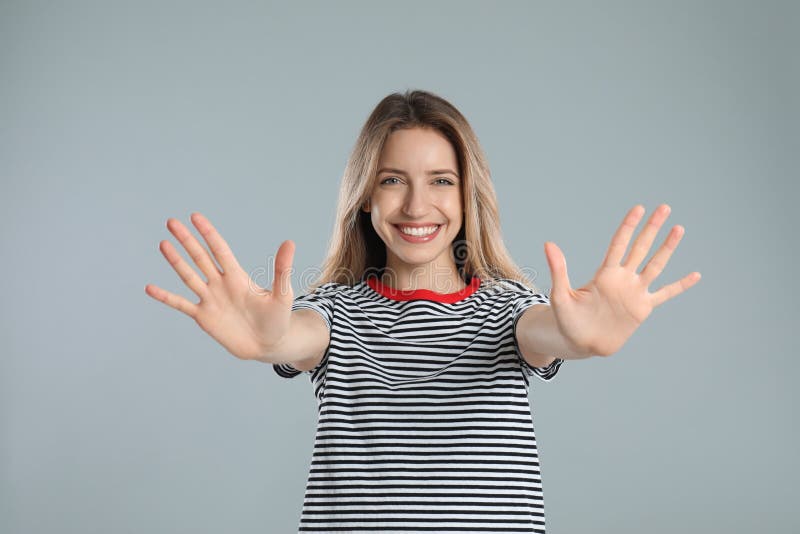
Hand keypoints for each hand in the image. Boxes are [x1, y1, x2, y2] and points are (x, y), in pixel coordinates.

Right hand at [145, 213, 295, 360]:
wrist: (269, 345)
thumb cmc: (278, 319)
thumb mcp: (282, 294)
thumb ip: (281, 270)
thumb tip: (289, 242)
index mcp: (238, 277)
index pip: (220, 249)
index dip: (208, 233)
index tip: (195, 216)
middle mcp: (221, 284)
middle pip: (200, 257)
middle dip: (187, 240)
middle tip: (171, 222)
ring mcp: (210, 299)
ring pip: (189, 276)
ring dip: (176, 261)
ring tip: (163, 244)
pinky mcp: (204, 317)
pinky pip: (181, 304)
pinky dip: (166, 297)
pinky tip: (150, 287)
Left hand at [543, 204, 700, 356]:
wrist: (580, 343)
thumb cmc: (568, 320)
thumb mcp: (560, 296)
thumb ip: (558, 270)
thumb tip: (548, 244)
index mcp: (605, 274)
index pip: (619, 244)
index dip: (629, 227)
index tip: (639, 208)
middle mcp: (622, 279)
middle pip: (641, 248)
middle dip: (652, 228)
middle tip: (664, 207)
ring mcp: (634, 292)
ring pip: (655, 265)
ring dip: (667, 248)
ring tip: (678, 228)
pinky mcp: (642, 308)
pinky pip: (665, 294)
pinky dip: (680, 285)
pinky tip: (695, 275)